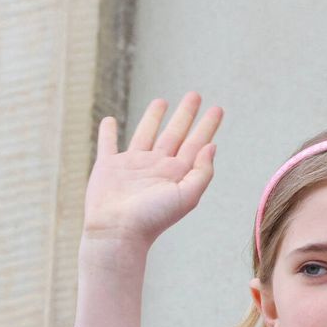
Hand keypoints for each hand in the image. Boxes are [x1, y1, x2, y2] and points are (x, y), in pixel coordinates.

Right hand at [82, 93, 220, 248]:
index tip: (218, 108)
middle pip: (174, 133)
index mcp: (177, 173)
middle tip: (195, 95)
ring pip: (145, 133)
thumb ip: (202, 171)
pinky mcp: (108, 167)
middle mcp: (156, 166)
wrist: (118, 232)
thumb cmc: (154, 218)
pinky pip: (108, 144)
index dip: (207, 126)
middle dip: (185, 114)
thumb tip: (212, 145)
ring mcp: (132, 165)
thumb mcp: (187, 196)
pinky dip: (108, 132)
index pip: (196, 143)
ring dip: (153, 117)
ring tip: (161, 101)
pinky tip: (110, 120)